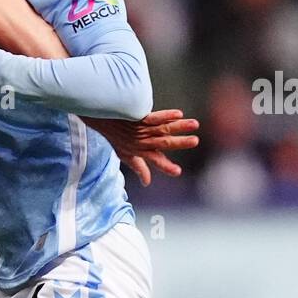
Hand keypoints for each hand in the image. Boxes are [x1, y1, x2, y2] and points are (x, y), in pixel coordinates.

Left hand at [85, 109, 199, 186]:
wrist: (102, 118)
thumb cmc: (116, 137)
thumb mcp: (125, 155)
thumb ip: (139, 167)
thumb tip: (146, 183)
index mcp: (140, 150)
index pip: (156, 160)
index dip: (166, 166)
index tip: (178, 172)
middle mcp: (142, 140)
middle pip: (163, 142)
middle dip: (180, 142)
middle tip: (195, 141)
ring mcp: (141, 128)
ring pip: (162, 128)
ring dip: (179, 126)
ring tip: (195, 124)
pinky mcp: (139, 116)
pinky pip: (154, 116)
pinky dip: (166, 115)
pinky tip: (179, 114)